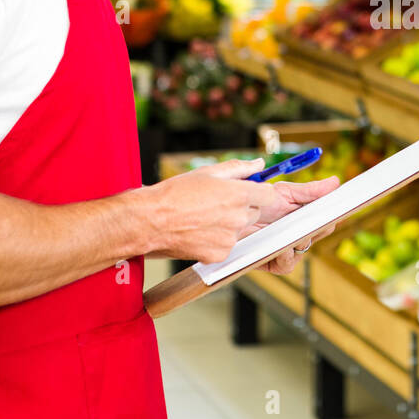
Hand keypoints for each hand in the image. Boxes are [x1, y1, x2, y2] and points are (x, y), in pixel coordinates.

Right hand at [144, 157, 272, 262]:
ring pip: (240, 229)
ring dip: (229, 224)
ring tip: (203, 217)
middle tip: (218, 204)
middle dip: (243, 207)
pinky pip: (227, 245)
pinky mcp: (220, 254)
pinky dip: (217, 240)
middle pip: (255, 212)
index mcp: (238, 195)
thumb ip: (239, 168)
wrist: (150, 221)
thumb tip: (259, 164)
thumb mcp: (207, 173)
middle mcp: (238, 218)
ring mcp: (230, 238)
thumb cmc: (174, 194)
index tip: (250, 191)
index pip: (269, 195)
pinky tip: (199, 231)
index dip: (259, 192)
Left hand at [242, 176, 340, 273]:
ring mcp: (285, 249)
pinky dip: (286, 256)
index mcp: (302, 217)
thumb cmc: (252, 203)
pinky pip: (286, 264)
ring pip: (304, 249)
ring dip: (303, 240)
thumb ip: (309, 190)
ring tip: (298, 231)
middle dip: (323, 226)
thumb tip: (335, 182)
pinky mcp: (271, 262)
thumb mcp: (283, 192)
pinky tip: (282, 246)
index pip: (325, 218)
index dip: (334, 214)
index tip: (341, 208)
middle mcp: (296, 234)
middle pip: (318, 233)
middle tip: (323, 218)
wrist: (225, 212)